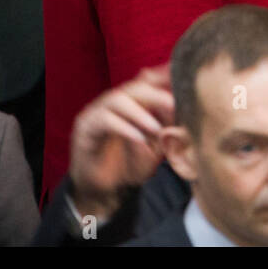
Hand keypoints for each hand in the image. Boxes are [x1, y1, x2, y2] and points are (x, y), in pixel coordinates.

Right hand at [68, 64, 174, 219]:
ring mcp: (97, 111)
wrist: (106, 191)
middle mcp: (113, 102)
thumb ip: (168, 127)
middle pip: (134, 87)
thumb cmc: (132, 165)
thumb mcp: (156, 147)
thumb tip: (181, 110)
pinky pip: (104, 120)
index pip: (148, 82)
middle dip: (155, 93)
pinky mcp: (85, 127)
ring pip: (117, 99)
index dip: (164, 78)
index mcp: (131, 102)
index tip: (181, 82)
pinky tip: (138, 139)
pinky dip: (124, 128)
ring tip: (156, 128)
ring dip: (139, 113)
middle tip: (173, 104)